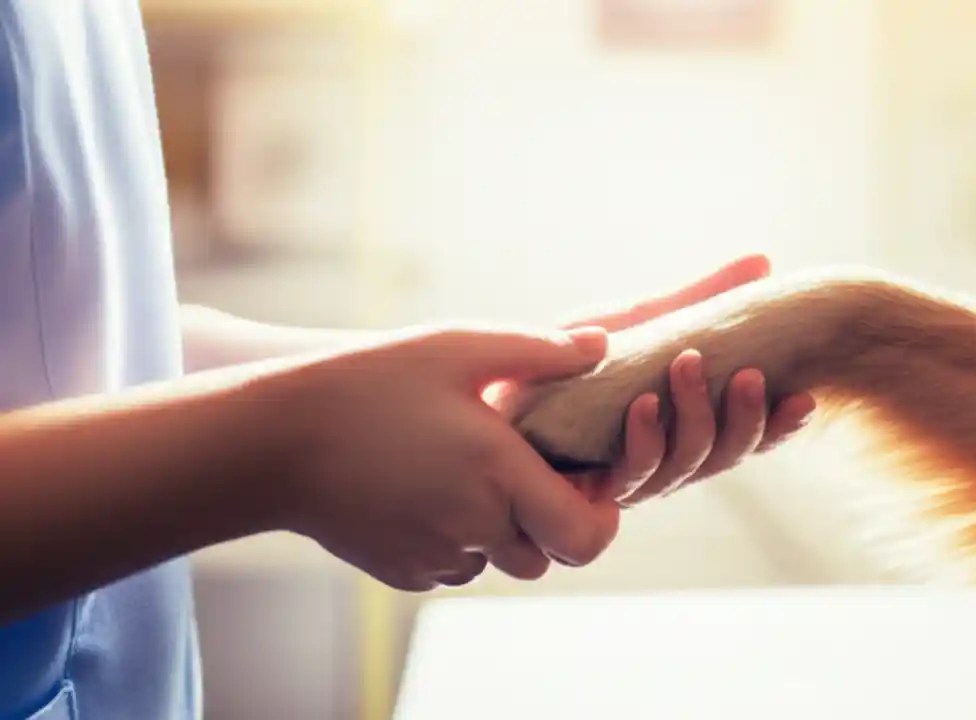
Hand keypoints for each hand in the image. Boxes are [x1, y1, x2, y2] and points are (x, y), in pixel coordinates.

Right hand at [273, 326, 618, 589]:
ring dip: (506, 528)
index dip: (601, 517)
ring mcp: (435, 557)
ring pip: (501, 561)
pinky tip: (430, 488)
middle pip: (550, 553)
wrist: (271, 442)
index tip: (589, 482)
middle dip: (554, 519)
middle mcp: (475, 528)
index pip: (586, 535)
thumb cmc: (366, 383)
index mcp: (499, 475)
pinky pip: (454, 565)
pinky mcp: (402, 572)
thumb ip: (537, 351)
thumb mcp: (454, 348)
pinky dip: (460, 538)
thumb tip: (601, 346)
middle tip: (532, 466)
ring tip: (474, 470)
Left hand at [541, 254, 816, 506]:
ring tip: (690, 366)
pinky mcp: (587, 488)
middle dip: (744, 420)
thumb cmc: (572, 356)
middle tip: (751, 374)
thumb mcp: (644, 320)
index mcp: (686, 427)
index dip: (778, 426)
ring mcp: (628, 479)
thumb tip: (763, 263)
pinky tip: (645, 404)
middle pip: (723, 457)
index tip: (805, 398)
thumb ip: (701, 300)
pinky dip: (644, 439)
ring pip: (684, 469)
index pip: (746, 437)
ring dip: (696, 419)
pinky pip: (630, 476)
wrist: (500, 376)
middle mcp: (665, 460)